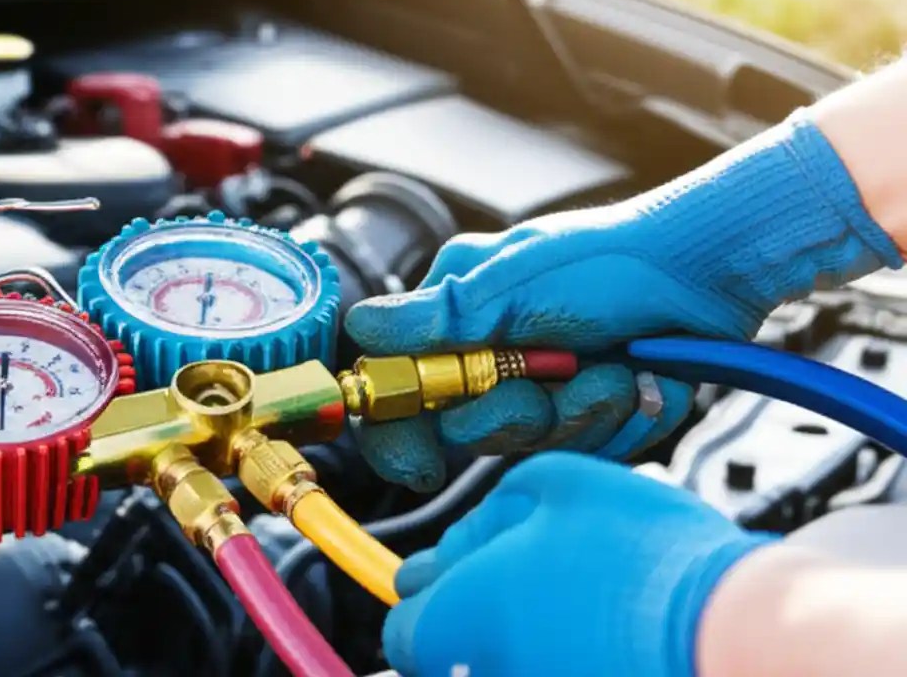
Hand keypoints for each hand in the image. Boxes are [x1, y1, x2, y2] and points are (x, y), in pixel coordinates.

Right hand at [345, 114, 899, 490]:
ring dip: (579, 409)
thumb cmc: (612, 259)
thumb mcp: (513, 283)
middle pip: (464, 430)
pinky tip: (635, 381)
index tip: (420, 464)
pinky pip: (584, 447)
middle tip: (556, 373)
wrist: (709, 271)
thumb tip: (359, 327)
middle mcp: (490, 352)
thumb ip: (434, 317)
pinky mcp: (587, 409)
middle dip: (517, 411)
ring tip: (613, 365)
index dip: (400, 435)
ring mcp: (541, 383)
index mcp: (456, 315)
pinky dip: (615, 420)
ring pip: (529, 441)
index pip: (399, 390)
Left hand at [383, 452, 776, 676]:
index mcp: (461, 617)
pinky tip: (604, 644)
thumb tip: (475, 533)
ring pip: (504, 669)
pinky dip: (562, 663)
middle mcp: (483, 672)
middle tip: (529, 590)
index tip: (454, 584)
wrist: (736, 636)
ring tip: (582, 614)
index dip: (431, 601)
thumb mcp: (562, 485)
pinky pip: (547, 675)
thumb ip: (499, 505)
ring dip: (523, 645)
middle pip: (452, 661)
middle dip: (478, 624)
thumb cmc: (648, 560)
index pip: (406, 633)